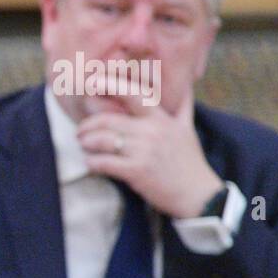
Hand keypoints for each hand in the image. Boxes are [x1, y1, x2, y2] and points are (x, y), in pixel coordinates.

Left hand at [76, 89, 223, 218]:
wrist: (198, 194)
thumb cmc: (189, 161)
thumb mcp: (187, 128)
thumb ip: (183, 105)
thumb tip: (188, 83)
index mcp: (161, 118)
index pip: (134, 94)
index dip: (111, 85)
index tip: (93, 83)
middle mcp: (151, 130)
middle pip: (107, 120)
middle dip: (87, 126)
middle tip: (80, 132)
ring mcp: (143, 151)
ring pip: (102, 140)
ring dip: (86, 143)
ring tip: (83, 146)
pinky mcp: (136, 171)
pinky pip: (103, 163)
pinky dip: (92, 163)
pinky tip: (90, 163)